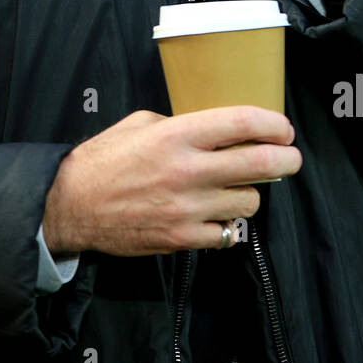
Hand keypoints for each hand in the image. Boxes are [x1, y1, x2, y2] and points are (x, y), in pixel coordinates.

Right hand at [41, 106, 301, 257]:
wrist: (72, 205)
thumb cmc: (104, 160)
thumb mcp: (141, 125)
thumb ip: (181, 125)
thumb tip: (215, 130)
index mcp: (176, 136)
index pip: (242, 124)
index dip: (273, 124)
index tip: (283, 128)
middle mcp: (187, 171)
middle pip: (259, 164)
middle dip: (286, 159)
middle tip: (290, 157)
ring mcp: (186, 208)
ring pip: (248, 201)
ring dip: (250, 192)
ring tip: (238, 187)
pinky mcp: (181, 238)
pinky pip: (226, 233)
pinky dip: (228, 224)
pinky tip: (218, 214)